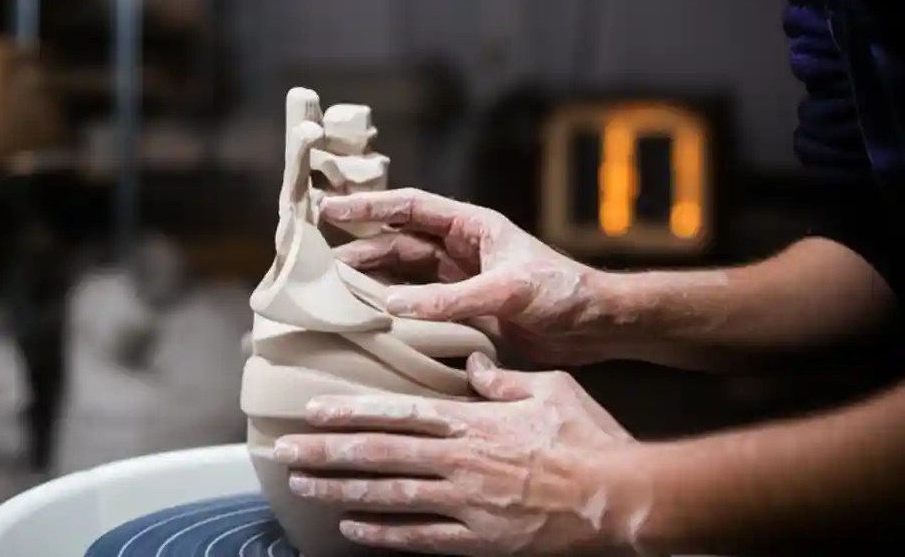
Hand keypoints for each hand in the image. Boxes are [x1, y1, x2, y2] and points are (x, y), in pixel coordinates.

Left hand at [272, 354, 650, 555]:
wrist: (621, 496)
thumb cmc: (589, 437)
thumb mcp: (549, 388)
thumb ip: (502, 379)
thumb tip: (471, 365)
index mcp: (472, 421)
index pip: (396, 413)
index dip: (349, 412)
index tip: (310, 411)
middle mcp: (459, 461)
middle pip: (378, 455)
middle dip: (326, 454)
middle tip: (283, 453)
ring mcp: (466, 504)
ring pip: (389, 496)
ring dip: (341, 492)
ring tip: (303, 488)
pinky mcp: (480, 541)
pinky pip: (421, 539)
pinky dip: (384, 534)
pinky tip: (351, 530)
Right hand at [320, 188, 619, 364]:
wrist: (597, 327)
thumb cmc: (564, 292)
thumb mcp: (507, 291)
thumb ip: (451, 298)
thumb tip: (394, 306)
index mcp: (473, 226)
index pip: (411, 208)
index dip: (370, 206)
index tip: (332, 208)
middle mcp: (462, 249)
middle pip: (399, 242)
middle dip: (361, 247)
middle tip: (319, 258)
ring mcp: (461, 281)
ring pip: (404, 275)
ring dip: (373, 281)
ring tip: (334, 290)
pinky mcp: (465, 312)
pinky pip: (419, 306)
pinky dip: (393, 310)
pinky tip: (369, 320)